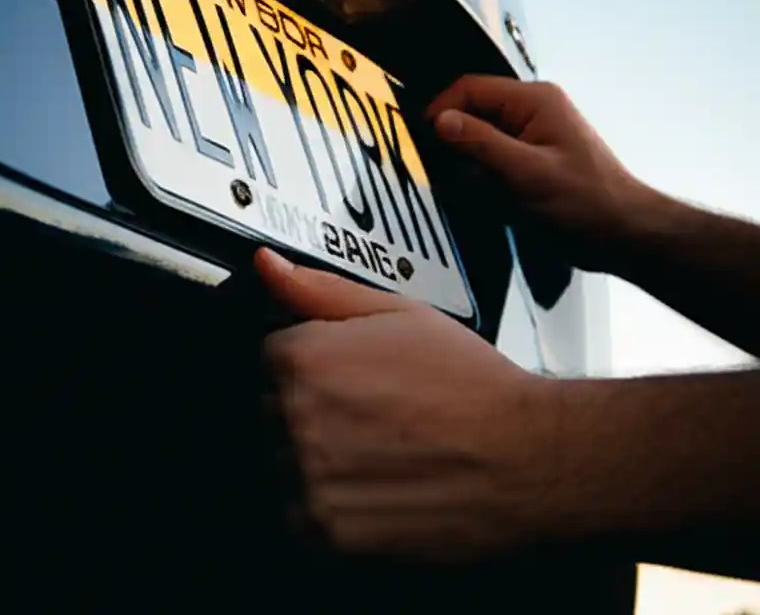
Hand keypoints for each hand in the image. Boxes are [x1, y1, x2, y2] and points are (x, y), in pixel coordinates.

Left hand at [257, 247, 563, 561]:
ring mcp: (306, 478)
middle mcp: (294, 418)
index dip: (313, 367)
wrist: (530, 458)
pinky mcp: (324, 531)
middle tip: (373, 418)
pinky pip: (300, 517)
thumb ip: (320, 290)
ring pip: (282, 467)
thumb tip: (267, 266)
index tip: (350, 378)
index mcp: (300, 358)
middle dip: (312, 414)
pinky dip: (331, 509)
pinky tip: (378, 487)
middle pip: (270, 414)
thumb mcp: (399, 313)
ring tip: (379, 454)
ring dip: (318, 463)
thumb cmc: (473, 386)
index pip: (270, 360)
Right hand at [426, 75, 660, 271]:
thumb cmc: (583, 202)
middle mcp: (530, 110)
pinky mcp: (528, 160)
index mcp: (533, 100)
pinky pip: (490, 159)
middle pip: (471, 112)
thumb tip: (439, 120)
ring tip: (470, 191)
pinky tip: (485, 198)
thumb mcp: (527, 173)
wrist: (623, 234)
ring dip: (467, 164)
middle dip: (452, 141)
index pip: (469, 88)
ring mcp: (530, 135)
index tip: (423, 146)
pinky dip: (480, 177)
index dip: (440, 111)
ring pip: (477, 138)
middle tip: (441, 175)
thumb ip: (481, 143)